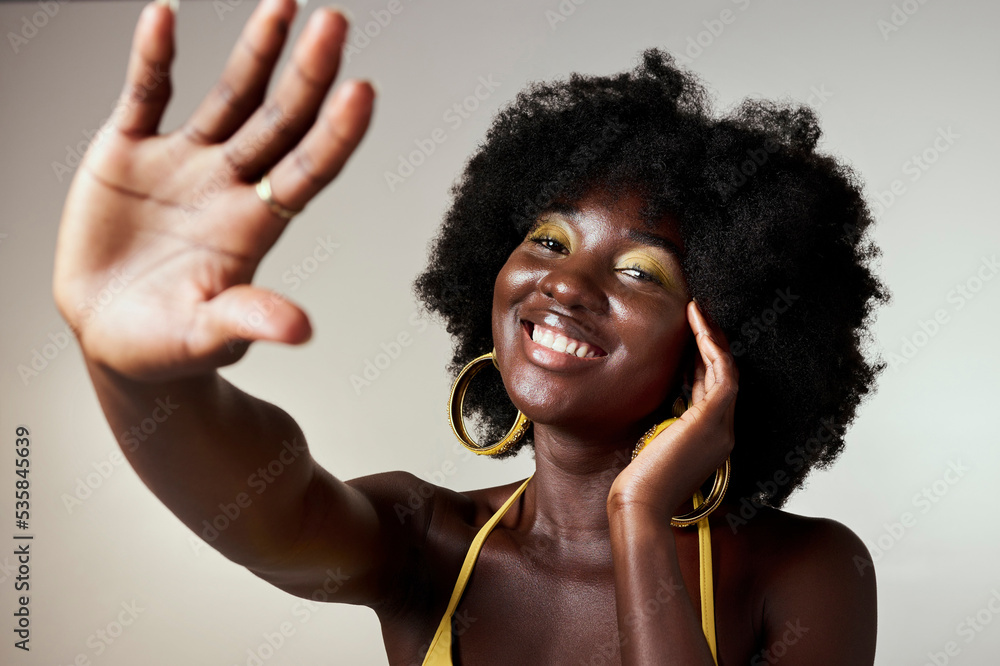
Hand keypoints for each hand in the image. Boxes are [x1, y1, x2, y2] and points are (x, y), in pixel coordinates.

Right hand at [52, 0, 372, 380]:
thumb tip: (300, 330)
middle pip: (280, 121)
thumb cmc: (167, 344)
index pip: (308, 170)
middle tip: (335, 23)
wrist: (109, 334)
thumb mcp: (205, 336)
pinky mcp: (129, 152)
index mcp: (255, 226)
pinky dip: (151, 57)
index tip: (363, 90)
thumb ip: (247, 320)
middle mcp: (230, 185)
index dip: (335, 133)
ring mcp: (183, 163)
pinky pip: (145, 94)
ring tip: (284, 6)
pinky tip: (164, 17)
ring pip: (229, 97)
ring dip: (255, 52)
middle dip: (308, 74)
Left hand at [608, 300, 737, 516]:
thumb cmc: (639, 486)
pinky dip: (712, 349)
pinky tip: (699, 328)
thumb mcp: (653, 447)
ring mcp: (721, 428)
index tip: (686, 337)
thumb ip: (662, 426)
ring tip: (696, 310)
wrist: (640, 508)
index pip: (710, 390)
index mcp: (709, 440)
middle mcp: (722, 432)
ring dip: (712, 338)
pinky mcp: (711, 422)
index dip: (700, 360)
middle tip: (696, 314)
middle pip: (721, 376)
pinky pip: (723, 375)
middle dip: (710, 343)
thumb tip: (655, 407)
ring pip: (726, 370)